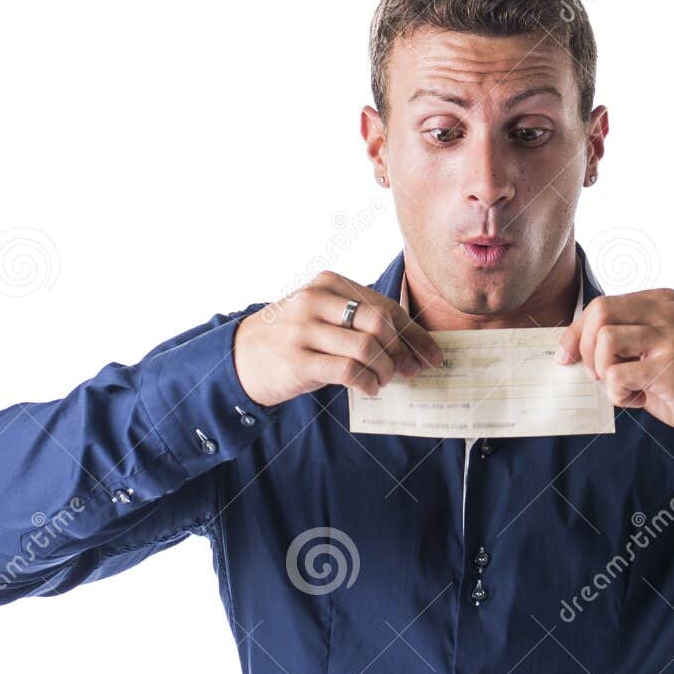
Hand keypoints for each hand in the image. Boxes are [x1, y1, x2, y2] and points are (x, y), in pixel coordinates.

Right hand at [234, 271, 443, 407]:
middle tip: (411, 371)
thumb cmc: (292, 337)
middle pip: (380, 322)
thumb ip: (359, 321)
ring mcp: (304, 330)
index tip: (433, 355)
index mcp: (329, 284)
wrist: (240, 357)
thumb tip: (411, 346)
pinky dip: (368, 382)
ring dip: (386, 369)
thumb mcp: (321, 316)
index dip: (415, 333)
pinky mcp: (298, 360)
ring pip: (367, 346)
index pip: (385, 306)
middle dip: (404, 350)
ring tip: (386, 381)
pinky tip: (370, 389)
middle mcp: (316, 301)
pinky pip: (348, 370)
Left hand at [555, 289, 673, 442]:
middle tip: (597, 374)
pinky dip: (619, 395)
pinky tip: (641, 398)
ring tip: (626, 386)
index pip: (601, 303)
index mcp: (660, 300)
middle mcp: (666, 311)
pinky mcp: (669, 367)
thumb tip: (571, 346)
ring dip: (604, 373)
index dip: (575, 331)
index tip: (565, 356)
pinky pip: (616, 376)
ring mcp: (670, 337)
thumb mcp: (654, 346)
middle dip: (584, 348)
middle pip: (599, 312)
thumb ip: (622, 337)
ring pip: (605, 341)